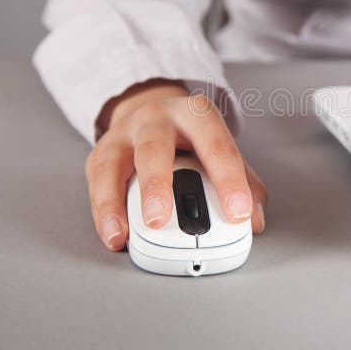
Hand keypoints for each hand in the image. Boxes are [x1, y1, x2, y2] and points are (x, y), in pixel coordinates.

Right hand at [86, 79, 266, 250]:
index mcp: (196, 115)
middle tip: (161, 220)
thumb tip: (254, 220)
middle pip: (154, 147)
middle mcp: (157, 119)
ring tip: (122, 234)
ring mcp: (124, 133)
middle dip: (156, 185)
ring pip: (113, 163)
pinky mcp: (101, 152)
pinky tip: (113, 235)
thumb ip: (243, 182)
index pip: (217, 145)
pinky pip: (97, 182)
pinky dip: (103, 212)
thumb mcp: (221, 149)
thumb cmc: (193, 139)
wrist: (156, 114)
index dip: (229, 181)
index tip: (237, 214)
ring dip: (114, 201)